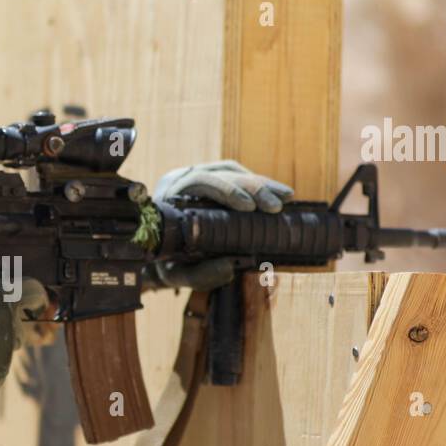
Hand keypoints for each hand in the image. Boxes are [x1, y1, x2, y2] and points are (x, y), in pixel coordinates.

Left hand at [151, 160, 294, 290]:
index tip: (249, 207)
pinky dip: (258, 183)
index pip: (199, 182)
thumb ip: (199, 275)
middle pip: (221, 174)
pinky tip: (276, 194)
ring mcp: (197, 176)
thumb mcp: (177, 274)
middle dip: (252, 188)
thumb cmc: (167, 264)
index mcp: (169, 197)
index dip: (227, 190)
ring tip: (285, 197)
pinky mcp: (212, 180)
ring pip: (232, 171)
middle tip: (276, 207)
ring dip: (261, 183)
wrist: (159, 255)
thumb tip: (230, 267)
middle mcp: (182, 180)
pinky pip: (237, 175)